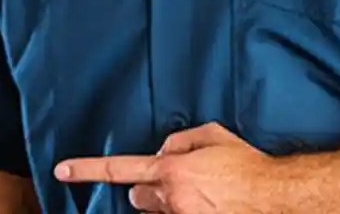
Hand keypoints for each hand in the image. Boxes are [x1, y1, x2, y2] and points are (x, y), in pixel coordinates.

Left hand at [54, 122, 289, 212]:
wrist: (277, 196)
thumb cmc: (247, 165)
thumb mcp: (212, 134)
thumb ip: (179, 140)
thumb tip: (162, 153)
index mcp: (171, 170)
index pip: (119, 168)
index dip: (86, 170)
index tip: (62, 170)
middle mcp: (172, 199)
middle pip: (138, 197)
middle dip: (148, 191)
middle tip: (176, 185)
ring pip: (158, 213)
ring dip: (169, 206)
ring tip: (202, 197)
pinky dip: (184, 211)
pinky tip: (207, 204)